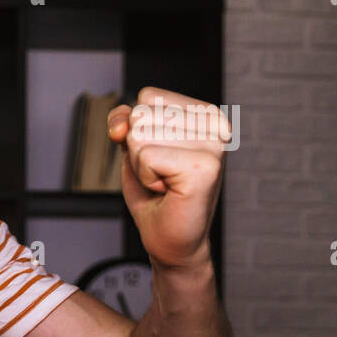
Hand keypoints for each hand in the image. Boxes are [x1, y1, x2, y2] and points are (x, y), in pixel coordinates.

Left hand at [106, 86, 226, 269]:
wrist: (170, 239)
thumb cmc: (155, 195)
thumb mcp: (132, 148)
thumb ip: (123, 121)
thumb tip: (121, 126)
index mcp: (205, 114)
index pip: (147, 96)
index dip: (137, 129)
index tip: (159, 157)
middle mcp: (216, 125)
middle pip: (141, 114)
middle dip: (138, 150)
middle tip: (161, 175)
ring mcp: (213, 145)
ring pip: (141, 134)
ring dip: (142, 166)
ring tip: (165, 182)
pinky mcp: (204, 167)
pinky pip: (146, 156)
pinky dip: (146, 178)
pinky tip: (168, 190)